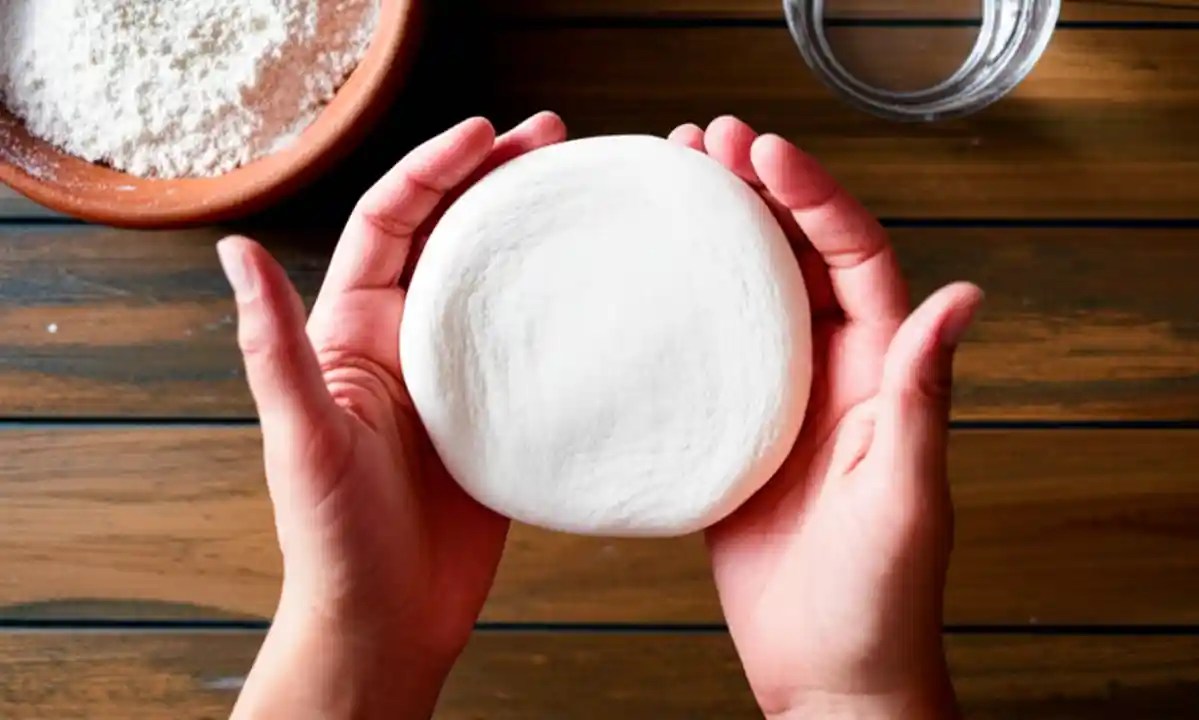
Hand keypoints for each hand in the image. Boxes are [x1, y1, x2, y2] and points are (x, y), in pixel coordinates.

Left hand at [223, 113, 566, 718]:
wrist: (387, 618)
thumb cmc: (332, 539)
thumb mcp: (301, 436)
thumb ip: (274, 347)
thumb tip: (235, 251)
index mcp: (352, 331)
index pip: (391, 223)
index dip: (434, 168)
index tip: (485, 133)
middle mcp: (404, 340)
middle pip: (452, 234)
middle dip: (495, 178)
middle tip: (553, 138)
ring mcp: (453, 375)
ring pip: (496, 279)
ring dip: (532, 228)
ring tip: (583, 187)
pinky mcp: (497, 412)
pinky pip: (532, 340)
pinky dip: (563, 302)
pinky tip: (600, 282)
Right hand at [671, 117, 981, 718]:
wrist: (828, 677)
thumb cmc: (879, 603)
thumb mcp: (905, 497)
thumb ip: (921, 397)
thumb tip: (961, 295)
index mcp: (881, 378)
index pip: (856, 259)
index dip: (815, 197)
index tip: (767, 152)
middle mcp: (834, 377)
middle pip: (797, 259)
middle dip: (757, 193)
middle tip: (704, 144)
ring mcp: (781, 405)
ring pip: (750, 298)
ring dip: (717, 239)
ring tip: (671, 186)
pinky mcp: (735, 439)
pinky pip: (708, 358)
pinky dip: (681, 313)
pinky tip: (645, 286)